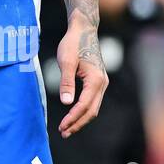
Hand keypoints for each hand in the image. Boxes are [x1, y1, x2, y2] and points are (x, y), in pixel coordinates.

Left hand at [56, 16, 107, 136]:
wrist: (83, 30)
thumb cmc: (72, 43)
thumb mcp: (66, 61)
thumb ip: (66, 82)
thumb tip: (66, 103)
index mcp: (95, 79)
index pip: (84, 105)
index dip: (73, 118)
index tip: (61, 127)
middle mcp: (102, 83)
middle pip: (92, 111)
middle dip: (78, 123)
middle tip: (63, 133)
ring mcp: (102, 82)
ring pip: (94, 107)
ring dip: (81, 119)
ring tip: (67, 128)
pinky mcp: (98, 81)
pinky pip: (93, 101)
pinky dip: (83, 111)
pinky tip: (73, 115)